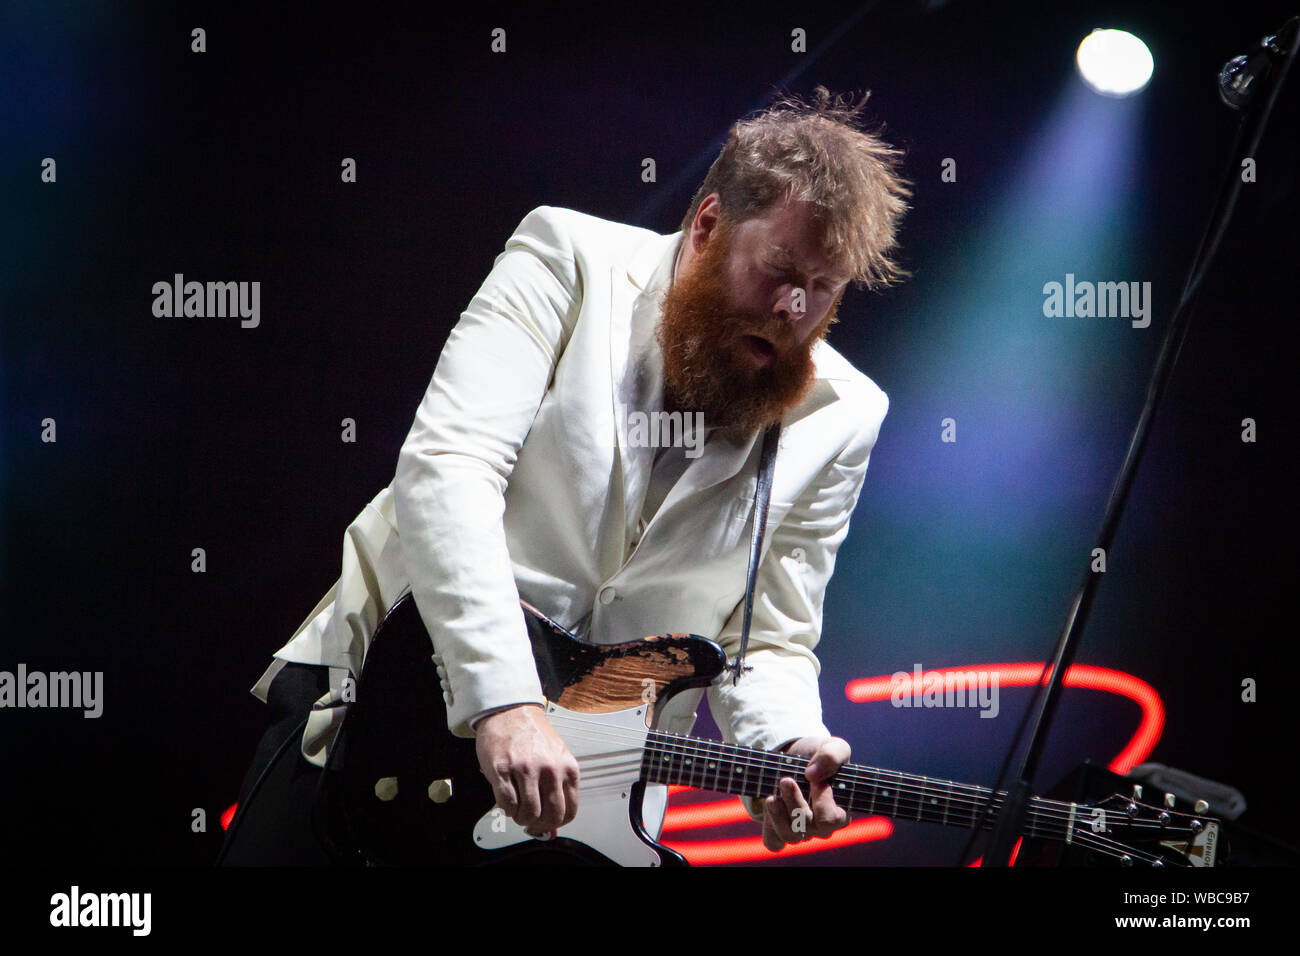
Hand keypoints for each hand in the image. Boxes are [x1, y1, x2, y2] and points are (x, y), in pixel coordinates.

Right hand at [474, 703, 579, 837]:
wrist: (510, 711)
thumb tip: (554, 819)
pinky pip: (507, 804)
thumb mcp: (556, 757)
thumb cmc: (532, 734)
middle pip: (550, 816)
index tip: (548, 825)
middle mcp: (549, 768)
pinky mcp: (503, 770)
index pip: (570, 811)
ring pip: (528, 813)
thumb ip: (558, 787)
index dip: (556, 824)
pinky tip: (507, 801)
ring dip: (521, 818)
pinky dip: (507, 809)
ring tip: (518, 811)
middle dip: (539, 825)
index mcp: (567, 767)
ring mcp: (526, 769)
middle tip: (531, 822)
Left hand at [755, 735, 850, 850]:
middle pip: (808, 827)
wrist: (797, 757)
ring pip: (790, 835)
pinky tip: (769, 802)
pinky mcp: (779, 830)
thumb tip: (813, 774)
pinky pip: (773, 841)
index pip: (832, 820)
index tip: (814, 780)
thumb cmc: (820, 757)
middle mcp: (819, 826)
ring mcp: (799, 830)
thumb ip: (832, 755)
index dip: (822, 803)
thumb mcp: (834, 747)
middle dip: (795, 803)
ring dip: (779, 814)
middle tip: (786, 780)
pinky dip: (769, 825)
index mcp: (839, 811)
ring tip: (772, 795)